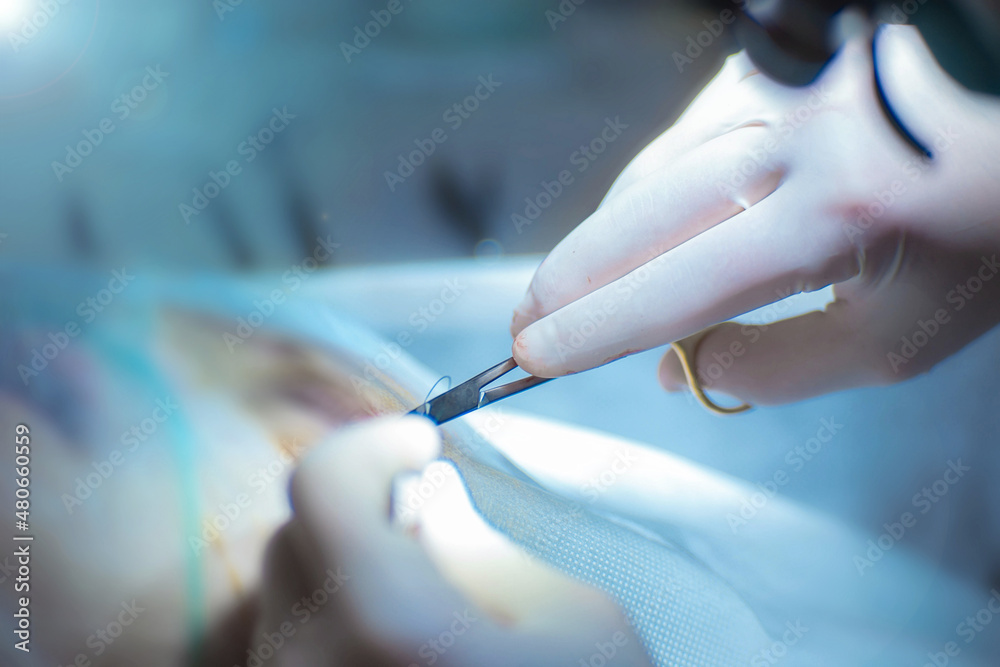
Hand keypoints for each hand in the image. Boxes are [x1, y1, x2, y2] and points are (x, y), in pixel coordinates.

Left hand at [252, 416, 650, 665]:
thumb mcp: (573, 622)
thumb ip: (484, 545)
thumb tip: (427, 502)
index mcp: (385, 623)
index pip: (322, 482)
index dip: (372, 443)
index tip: (420, 444)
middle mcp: (307, 666)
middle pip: (294, 533)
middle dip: (361, 506)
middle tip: (428, 515)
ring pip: (283, 593)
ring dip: (342, 565)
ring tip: (420, 594)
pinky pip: (287, 648)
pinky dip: (330, 621)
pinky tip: (395, 649)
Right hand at [510, 24, 999, 404]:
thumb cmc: (976, 239)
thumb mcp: (900, 338)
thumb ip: (785, 367)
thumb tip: (684, 368)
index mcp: (837, 215)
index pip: (677, 286)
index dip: (595, 328)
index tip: (538, 355)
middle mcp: (796, 138)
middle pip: (638, 217)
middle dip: (568, 279)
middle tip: (525, 324)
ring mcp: (778, 89)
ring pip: (650, 173)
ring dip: (601, 239)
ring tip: (570, 292)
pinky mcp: (770, 67)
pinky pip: (679, 139)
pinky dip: (646, 193)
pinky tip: (636, 230)